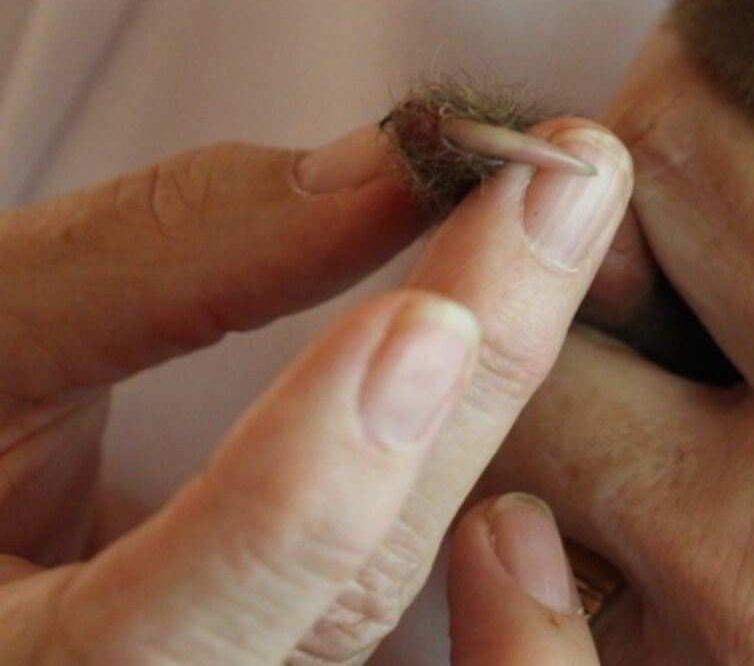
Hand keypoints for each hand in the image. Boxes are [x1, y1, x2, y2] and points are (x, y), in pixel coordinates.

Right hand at [0, 118, 627, 662]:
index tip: (419, 328)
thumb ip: (158, 259)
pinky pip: (429, 600)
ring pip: (396, 599)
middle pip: (334, 611)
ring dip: (491, 404)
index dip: (294, 507)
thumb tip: (378, 171)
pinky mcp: (294, 640)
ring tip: (563, 227)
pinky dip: (478, 458)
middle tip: (565, 197)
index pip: (154, 649)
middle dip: (464, 395)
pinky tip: (515, 336)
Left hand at [484, 0, 753, 663]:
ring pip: (530, 466)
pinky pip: (557, 625)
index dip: (690, 77)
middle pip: (552, 306)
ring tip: (663, 351)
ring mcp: (725, 659)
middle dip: (589, 226)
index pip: (688, 157)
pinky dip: (561, 547)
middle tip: (669, 207)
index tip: (734, 65)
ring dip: (564, 382)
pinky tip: (644, 513)